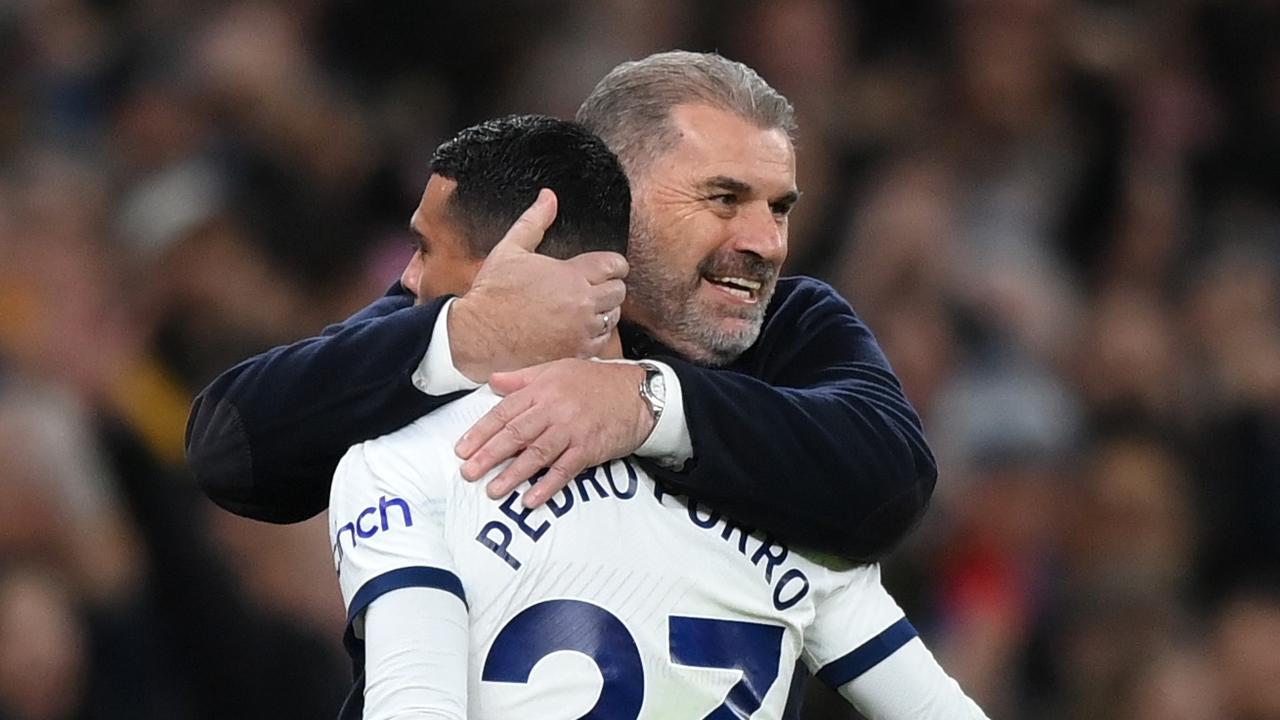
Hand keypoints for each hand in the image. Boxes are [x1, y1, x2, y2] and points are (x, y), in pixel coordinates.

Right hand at [448, 190, 627, 381]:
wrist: (477, 335)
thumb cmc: (491, 293)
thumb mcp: (510, 249)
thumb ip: (535, 221)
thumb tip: (548, 197)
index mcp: (571, 274)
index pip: (616, 265)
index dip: (613, 265)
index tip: (605, 268)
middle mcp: (582, 302)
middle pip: (619, 291)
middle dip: (609, 286)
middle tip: (592, 288)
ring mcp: (581, 330)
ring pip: (613, 316)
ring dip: (603, 310)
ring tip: (583, 308)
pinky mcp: (575, 352)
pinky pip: (603, 341)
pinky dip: (595, 334)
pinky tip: (578, 327)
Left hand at [454, 359, 656, 505]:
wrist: (637, 393)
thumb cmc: (595, 382)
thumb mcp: (557, 370)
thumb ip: (522, 378)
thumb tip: (493, 381)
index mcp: (542, 389)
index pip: (504, 412)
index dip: (481, 432)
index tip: (462, 449)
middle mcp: (554, 409)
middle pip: (515, 434)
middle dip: (489, 456)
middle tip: (469, 473)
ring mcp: (572, 430)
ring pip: (536, 454)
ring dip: (513, 475)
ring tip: (493, 491)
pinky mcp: (589, 448)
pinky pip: (564, 470)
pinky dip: (547, 486)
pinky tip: (531, 499)